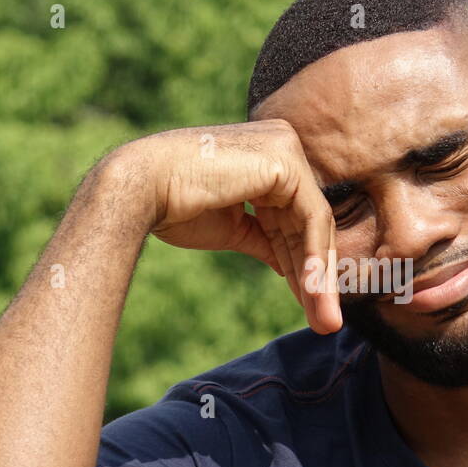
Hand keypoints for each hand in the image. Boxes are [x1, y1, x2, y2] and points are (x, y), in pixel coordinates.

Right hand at [115, 119, 341, 333]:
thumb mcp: (232, 228)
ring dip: (320, 277)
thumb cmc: (174, 207)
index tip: (310, 304)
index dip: (301, 264)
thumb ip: (265, 240)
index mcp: (266, 156)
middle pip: (308, 221)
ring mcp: (286, 148)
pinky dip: (315, 260)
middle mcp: (281, 144)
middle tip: (326, 322)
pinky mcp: (286, 160)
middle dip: (316, 276)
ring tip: (325, 321)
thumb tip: (290, 267)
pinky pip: (312, 219)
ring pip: (315, 223)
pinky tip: (314, 294)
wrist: (141, 190)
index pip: (294, 217)